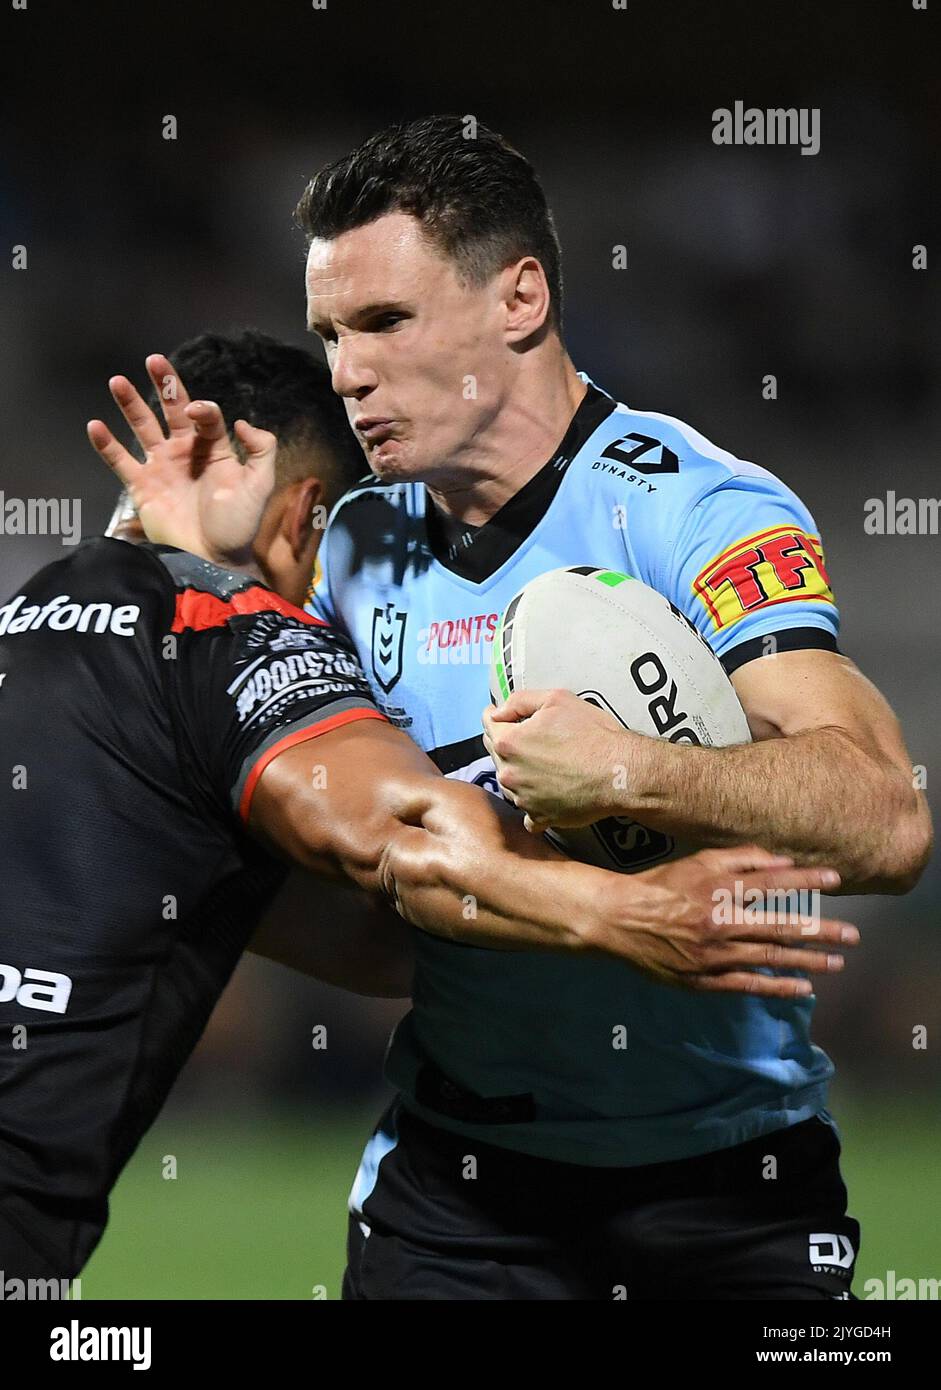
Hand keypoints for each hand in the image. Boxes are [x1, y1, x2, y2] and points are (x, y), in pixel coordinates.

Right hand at [87, 353, 276, 568]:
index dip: (200, 407)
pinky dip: (106, 444)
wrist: (212, 558)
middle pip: (172, 410)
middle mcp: (186, 452)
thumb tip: (242, 421)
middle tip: (153, 360)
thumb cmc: (237, 525)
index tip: (194, 412)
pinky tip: (95, 426)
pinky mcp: (141, 486)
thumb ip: (262, 450)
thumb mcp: (259, 485)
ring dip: (130, 404)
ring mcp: (162, 467)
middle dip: (164, 385)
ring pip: (143, 427)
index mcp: (215, 449)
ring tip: (117, 381)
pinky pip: (120, 461)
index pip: (205, 416)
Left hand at [483, 688, 637, 832]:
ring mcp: (523, 798)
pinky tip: (544, 795)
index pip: (489, 724)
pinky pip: (527, 813)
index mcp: (509, 742)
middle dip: (505, 743)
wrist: (619, 772)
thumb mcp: (556, 700)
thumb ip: (519, 701)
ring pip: (510, 783)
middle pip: (497, 755)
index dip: (493, 715)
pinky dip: (533, 804)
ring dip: (518, 773)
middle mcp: (510, 773)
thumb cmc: (592, 734)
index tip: (496, 713)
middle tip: (523, 737)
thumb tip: (497, 712)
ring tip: (540, 765)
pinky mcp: (540, 817)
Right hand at [585, 845, 857, 996]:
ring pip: (769, 958)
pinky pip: (748, 985)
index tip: (836, 878)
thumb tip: (781, 861)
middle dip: (820, 931)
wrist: (620, 921)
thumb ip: (740, 860)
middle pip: (779, 926)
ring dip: (807, 961)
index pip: (772, 884)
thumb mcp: (697, 863)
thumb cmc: (660, 886)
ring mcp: (714, 955)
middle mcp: (721, 923)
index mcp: (719, 891)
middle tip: (852, 936)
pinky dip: (777, 987)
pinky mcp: (705, 980)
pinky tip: (803, 988)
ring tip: (836, 963)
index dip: (806, 880)